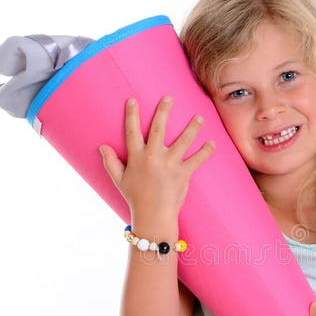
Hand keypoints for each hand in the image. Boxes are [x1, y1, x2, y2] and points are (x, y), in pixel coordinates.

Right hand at [99, 97, 214, 218]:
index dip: (132, 114)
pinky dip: (206, 151)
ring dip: (192, 127)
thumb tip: (102, 147)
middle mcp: (153, 158)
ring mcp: (170, 165)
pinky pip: (197, 160)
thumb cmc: (136, 198)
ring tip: (199, 117)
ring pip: (183, 141)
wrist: (153, 217)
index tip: (133, 100)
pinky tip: (213, 143)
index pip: (132, 131)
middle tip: (169, 97)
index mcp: (137, 157)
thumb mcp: (120, 180)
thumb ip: (111, 162)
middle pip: (158, 128)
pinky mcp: (183, 174)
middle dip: (164, 111)